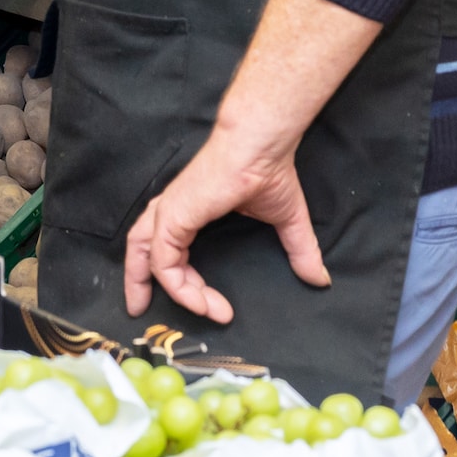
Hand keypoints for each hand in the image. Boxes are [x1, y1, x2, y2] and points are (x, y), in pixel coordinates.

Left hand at [124, 129, 328, 323]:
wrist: (261, 146)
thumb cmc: (268, 172)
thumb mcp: (286, 222)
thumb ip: (299, 251)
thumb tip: (320, 279)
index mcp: (189, 208)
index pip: (169, 246)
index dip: (184, 280)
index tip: (215, 308)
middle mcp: (173, 209)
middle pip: (140, 248)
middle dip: (137, 280)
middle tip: (139, 309)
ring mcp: (170, 212)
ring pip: (143, 254)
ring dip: (147, 285)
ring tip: (153, 311)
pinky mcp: (173, 216)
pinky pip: (163, 262)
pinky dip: (178, 287)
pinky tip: (200, 303)